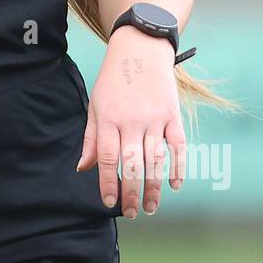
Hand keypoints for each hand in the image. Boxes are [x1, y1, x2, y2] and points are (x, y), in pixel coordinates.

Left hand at [76, 26, 185, 217]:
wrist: (141, 49)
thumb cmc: (113, 80)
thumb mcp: (95, 105)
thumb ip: (91, 139)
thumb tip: (83, 169)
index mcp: (109, 119)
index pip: (108, 158)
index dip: (108, 183)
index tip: (108, 202)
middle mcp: (132, 120)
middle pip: (133, 164)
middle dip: (132, 193)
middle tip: (132, 213)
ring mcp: (155, 118)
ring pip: (156, 159)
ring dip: (154, 187)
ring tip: (151, 207)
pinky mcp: (173, 114)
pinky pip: (178, 145)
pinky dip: (179, 167)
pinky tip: (174, 185)